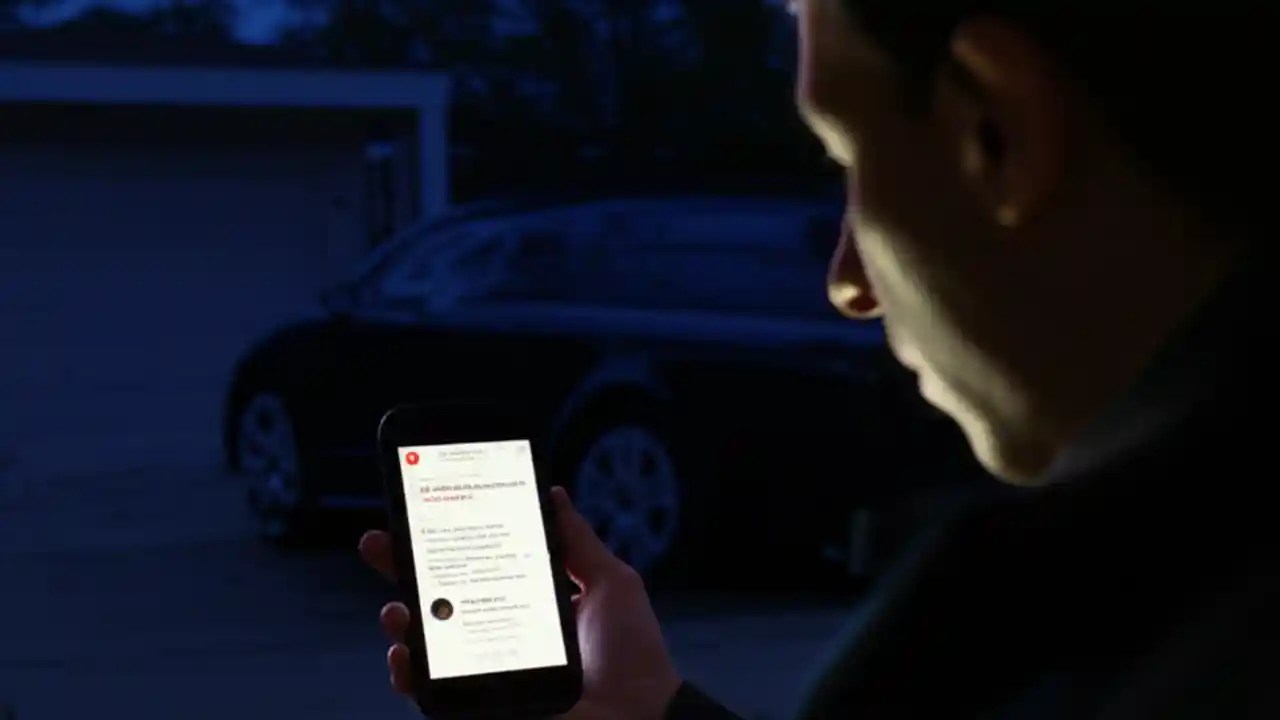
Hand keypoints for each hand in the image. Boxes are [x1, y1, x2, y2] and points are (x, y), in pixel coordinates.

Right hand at [358, 486, 682, 719]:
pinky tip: (404, 655)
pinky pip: (433, 694)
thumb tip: (553, 493)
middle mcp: (503, 634)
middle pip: (442, 599)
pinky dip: (410, 675)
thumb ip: (577, 541)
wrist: (641, 716)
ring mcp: (489, 671)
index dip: (444, 544)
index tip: (418, 515)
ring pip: (429, 645)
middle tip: (377, 544)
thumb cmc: (633, 652)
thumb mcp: (609, 582)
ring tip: (395, 609)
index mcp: (529, 603)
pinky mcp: (482, 706)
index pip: (476, 567)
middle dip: (404, 570)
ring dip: (402, 622)